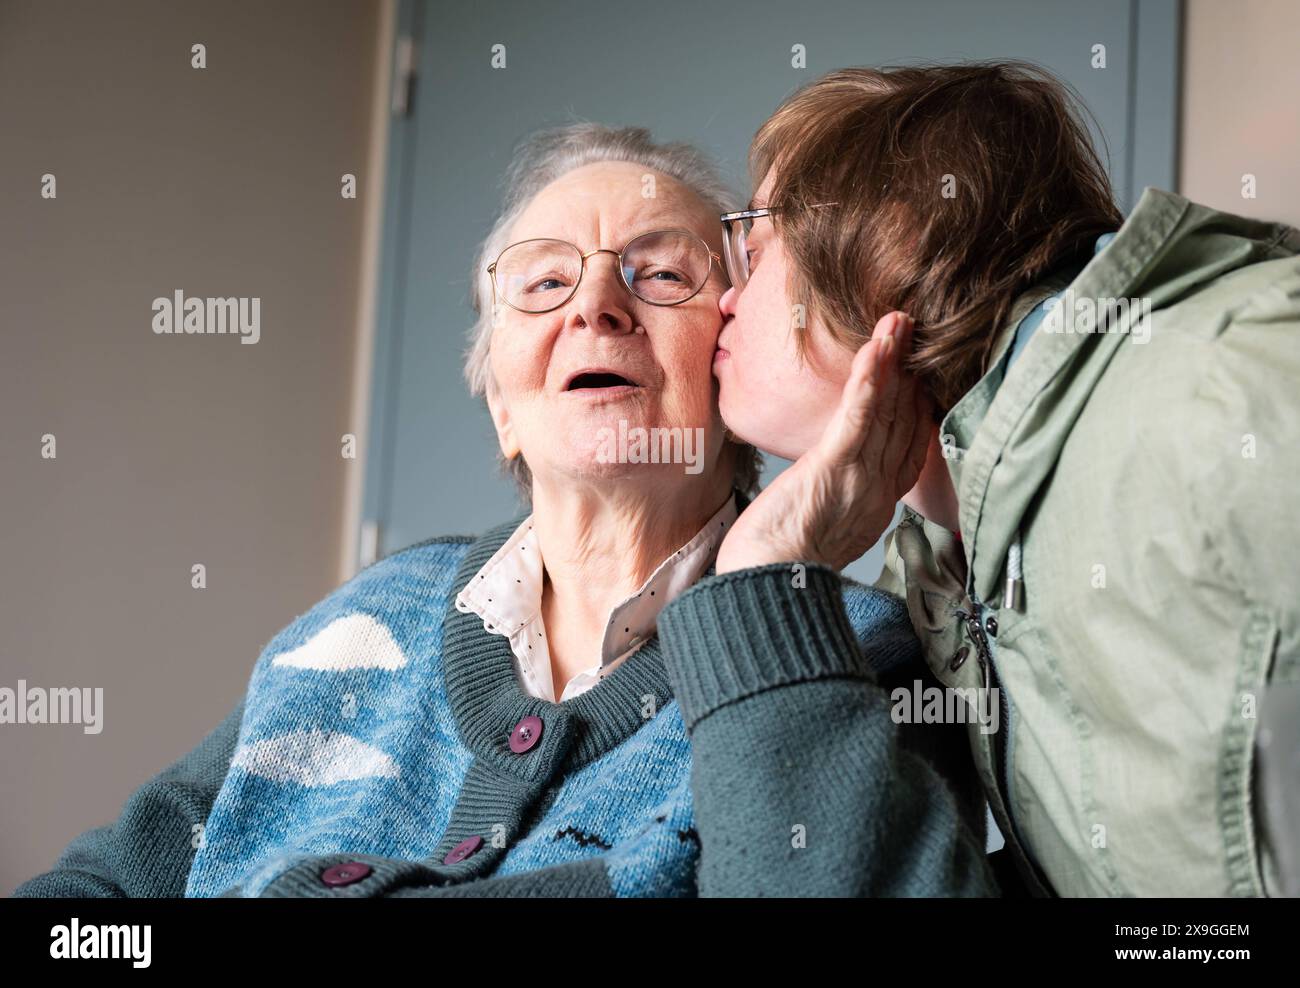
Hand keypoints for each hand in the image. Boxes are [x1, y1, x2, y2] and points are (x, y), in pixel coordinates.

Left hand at [715, 311, 931, 573]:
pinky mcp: (834, 467)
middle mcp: (878, 491)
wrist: (766, 588)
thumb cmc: (778, 565)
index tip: (923, 376)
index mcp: (875, 507)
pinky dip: (871, 377)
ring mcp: (861, 478)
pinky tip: (879, 347)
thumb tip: (827, 490)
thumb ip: (836, 507)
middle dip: (911, 374)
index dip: (918, 409)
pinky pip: (859, 415)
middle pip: (903, 422)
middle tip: (917, 333)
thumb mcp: (820, 535)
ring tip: (901, 323)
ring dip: (894, 362)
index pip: (907, 448)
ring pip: (886, 411)